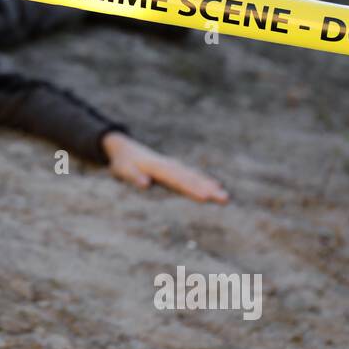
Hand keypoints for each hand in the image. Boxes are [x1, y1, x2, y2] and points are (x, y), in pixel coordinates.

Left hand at [102, 132, 228, 203]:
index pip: (178, 180)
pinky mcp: (176, 169)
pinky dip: (205, 180)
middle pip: (192, 178)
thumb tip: (146, 184)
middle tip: (225, 199)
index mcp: (159, 168)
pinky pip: (193, 175)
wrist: (125, 149)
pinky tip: (217, 186)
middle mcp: (171, 166)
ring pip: (195, 176)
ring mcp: (175, 166)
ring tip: (225, 196)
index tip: (205, 197)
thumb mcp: (123, 170)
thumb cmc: (123, 163)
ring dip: (210, 186)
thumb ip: (133, 177)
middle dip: (209, 189)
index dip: (192, 188)